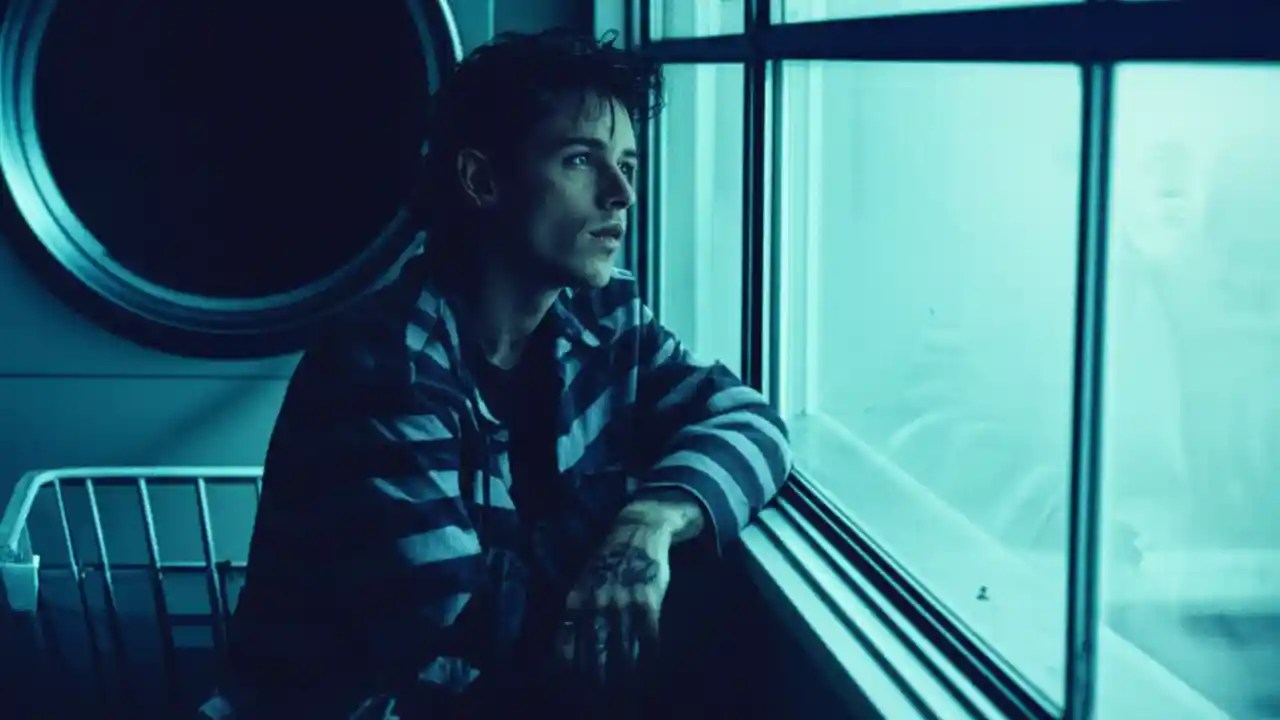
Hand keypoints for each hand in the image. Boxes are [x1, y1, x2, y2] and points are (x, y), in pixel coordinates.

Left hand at [551, 520, 672, 695]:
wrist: (637, 530)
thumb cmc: (608, 557)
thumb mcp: (584, 577)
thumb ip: (577, 605)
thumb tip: (567, 635)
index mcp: (578, 598)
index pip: (568, 639)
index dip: (569, 664)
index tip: (571, 679)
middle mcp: (598, 603)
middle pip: (595, 649)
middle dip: (597, 673)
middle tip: (600, 689)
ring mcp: (623, 602)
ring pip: (622, 647)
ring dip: (624, 668)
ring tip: (626, 682)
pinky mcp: (648, 600)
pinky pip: (648, 636)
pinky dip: (649, 653)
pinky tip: (650, 663)